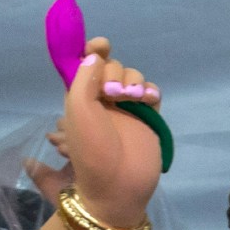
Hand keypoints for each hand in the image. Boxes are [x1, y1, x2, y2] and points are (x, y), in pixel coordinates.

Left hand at [49, 37, 162, 225]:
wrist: (118, 184)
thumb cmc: (92, 150)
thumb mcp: (78, 110)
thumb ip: (84, 78)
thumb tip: (95, 57)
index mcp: (78, 98)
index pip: (84, 65)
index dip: (91, 51)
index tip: (101, 45)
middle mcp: (101, 100)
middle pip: (110, 67)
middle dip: (113, 72)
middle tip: (111, 93)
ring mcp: (126, 108)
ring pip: (132, 77)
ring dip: (133, 81)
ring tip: (132, 99)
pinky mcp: (148, 116)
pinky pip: (151, 92)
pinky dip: (151, 91)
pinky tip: (149, 100)